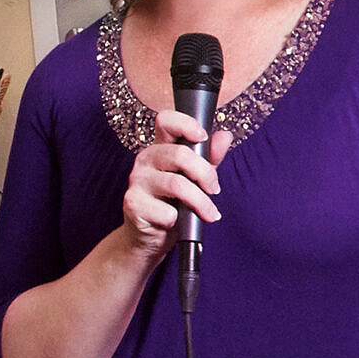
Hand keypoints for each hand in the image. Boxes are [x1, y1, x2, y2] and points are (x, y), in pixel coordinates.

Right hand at [120, 110, 232, 262]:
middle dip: (206, 174)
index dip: (185, 124)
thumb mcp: (195, 178)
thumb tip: (225, 136)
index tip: (203, 137)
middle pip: (180, 154)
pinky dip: (179, 219)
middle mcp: (145, 159)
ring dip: (200, 202)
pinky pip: (166, 210)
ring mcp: (137, 181)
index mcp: (161, 148)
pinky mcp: (133, 204)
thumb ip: (210, 157)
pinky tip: (178, 222)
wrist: (151, 236)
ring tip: (210, 213)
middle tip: (215, 190)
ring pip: (177, 184)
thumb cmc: (174, 203)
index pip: (166, 121)